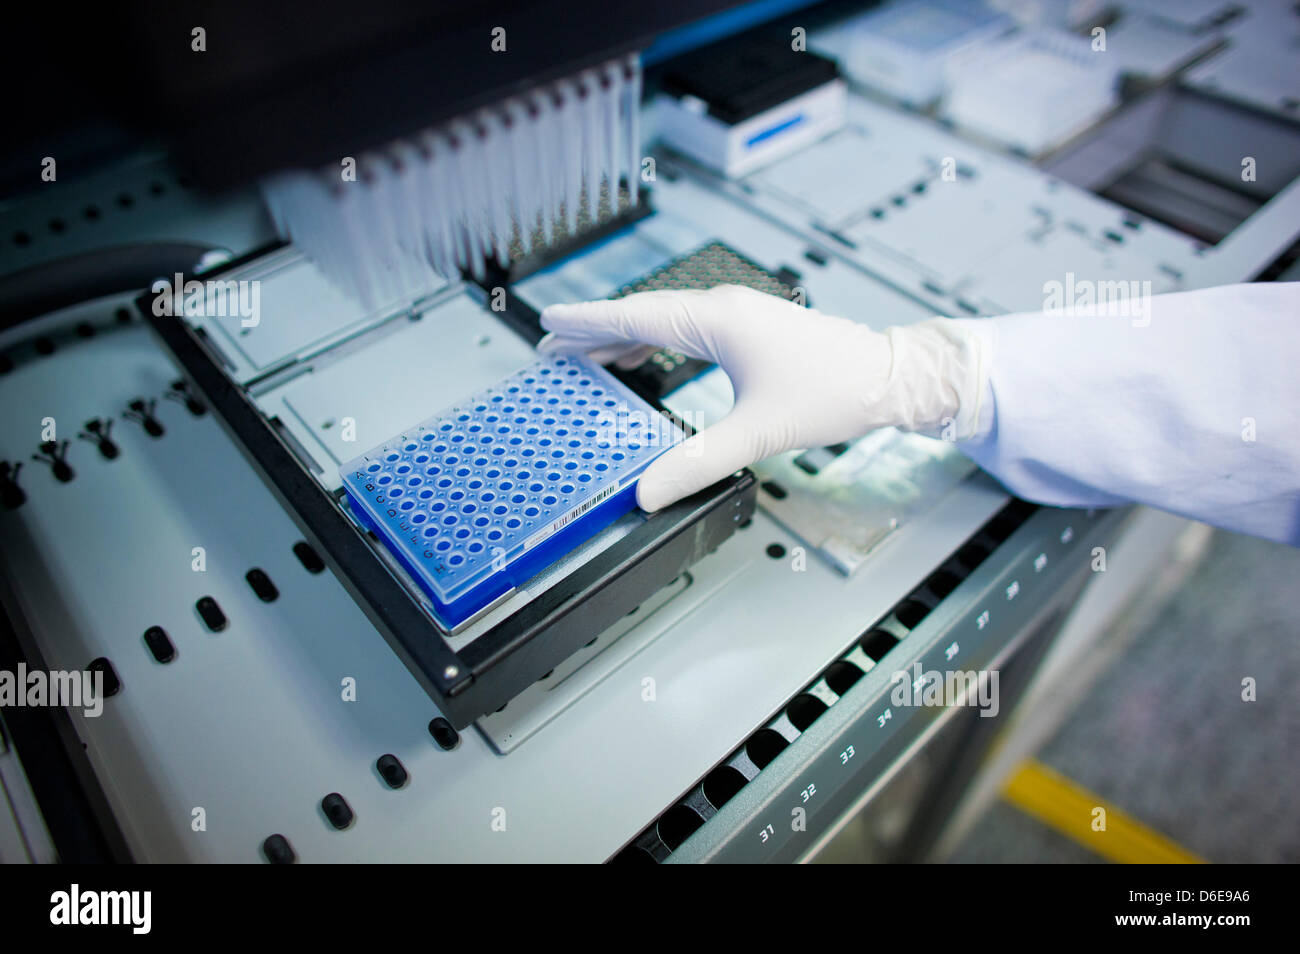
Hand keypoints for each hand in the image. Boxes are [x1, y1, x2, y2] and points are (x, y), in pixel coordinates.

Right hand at [538, 285, 985, 510]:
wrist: (891, 376)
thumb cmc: (837, 391)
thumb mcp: (761, 433)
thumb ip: (699, 462)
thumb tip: (648, 491)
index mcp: (719, 320)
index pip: (636, 317)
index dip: (587, 322)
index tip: (547, 323)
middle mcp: (724, 308)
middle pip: (644, 314)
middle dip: (595, 331)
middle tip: (551, 347)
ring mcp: (739, 315)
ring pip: (665, 321)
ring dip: (624, 336)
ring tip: (585, 355)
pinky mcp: (752, 329)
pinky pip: (687, 329)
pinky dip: (655, 341)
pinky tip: (643, 358)